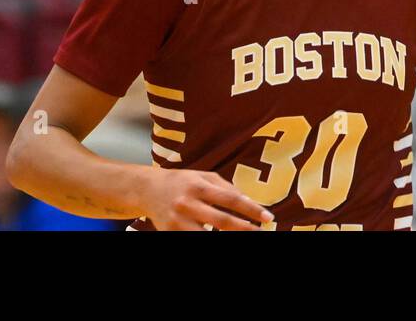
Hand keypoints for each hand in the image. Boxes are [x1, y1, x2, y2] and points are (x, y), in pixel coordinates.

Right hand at [138, 168, 273, 230]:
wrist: (148, 189)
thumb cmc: (183, 181)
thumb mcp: (204, 177)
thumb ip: (226, 188)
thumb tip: (249, 202)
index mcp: (198, 185)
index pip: (230, 199)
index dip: (251, 209)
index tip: (268, 217)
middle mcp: (187, 203)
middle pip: (221, 220)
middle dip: (244, 229)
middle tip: (260, 233)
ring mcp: (177, 220)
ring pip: (206, 236)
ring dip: (227, 238)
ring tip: (244, 238)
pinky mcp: (170, 233)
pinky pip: (193, 239)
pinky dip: (208, 239)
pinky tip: (220, 238)